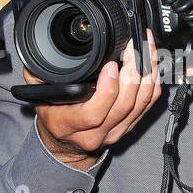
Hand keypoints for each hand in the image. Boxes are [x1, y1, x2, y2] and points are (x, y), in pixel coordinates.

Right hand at [24, 30, 162, 169]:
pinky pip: (148, 105)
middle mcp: (96, 133)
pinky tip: (153, 63)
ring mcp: (116, 132)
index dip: (107, 89)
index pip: (95, 113)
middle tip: (135, 47)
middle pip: (124, 105)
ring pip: (141, 104)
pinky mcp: (130, 126)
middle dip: (134, 72)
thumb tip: (40, 55)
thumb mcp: (40, 98)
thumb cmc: (54, 118)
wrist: (65, 145)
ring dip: (148, 74)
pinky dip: (154, 82)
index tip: (110, 64)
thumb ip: (39, 78)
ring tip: (147, 48)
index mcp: (71, 126)